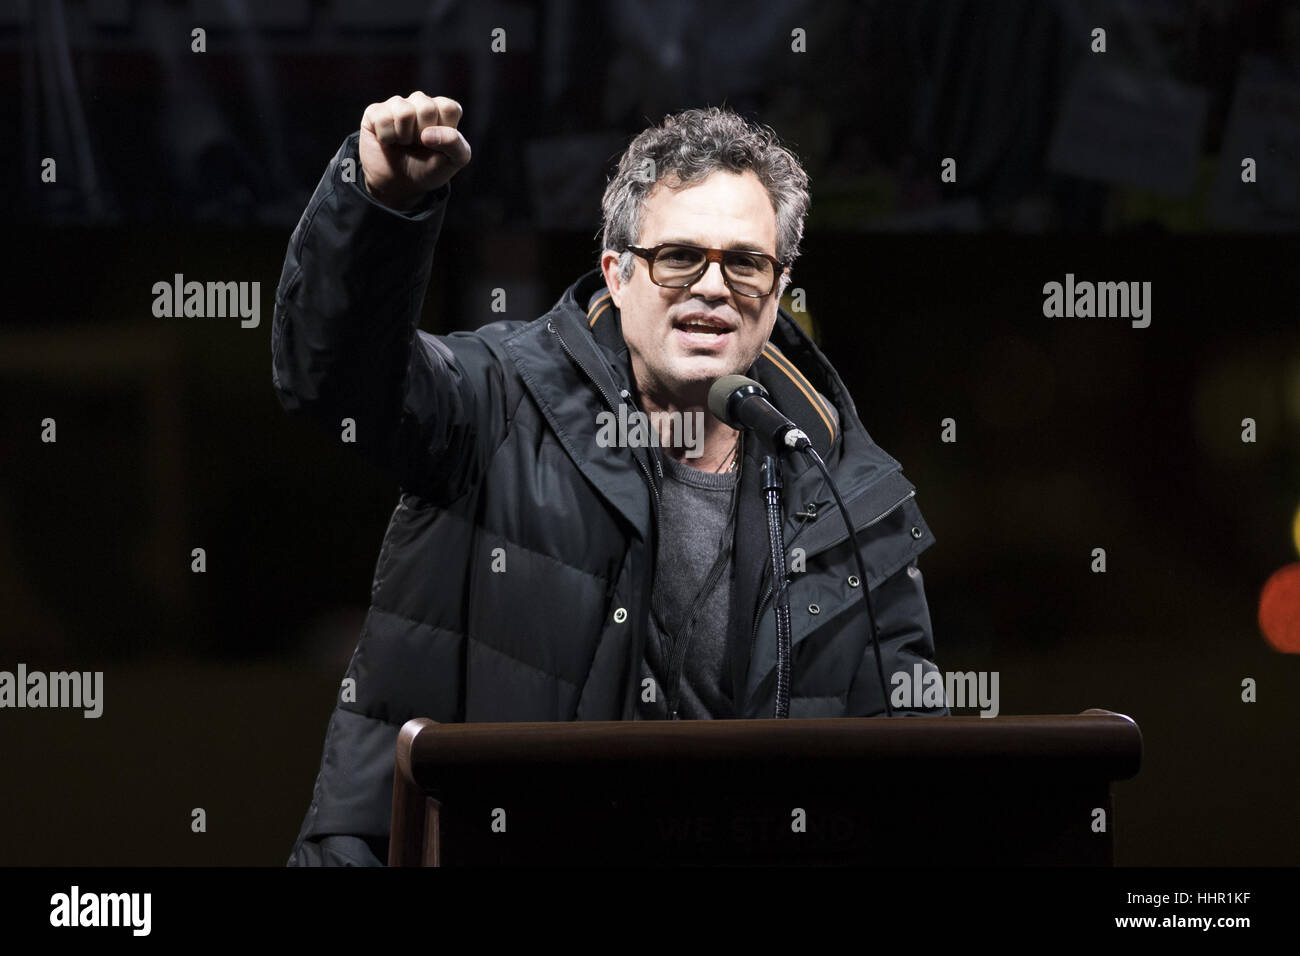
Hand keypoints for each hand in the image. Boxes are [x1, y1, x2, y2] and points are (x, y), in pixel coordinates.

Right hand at [359, 92, 470, 210]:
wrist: (399, 185)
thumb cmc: (429, 169)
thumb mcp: (454, 160)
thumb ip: (455, 143)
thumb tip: (428, 134)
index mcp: (442, 109)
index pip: (449, 108)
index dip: (444, 132)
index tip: (438, 144)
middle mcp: (420, 102)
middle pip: (427, 108)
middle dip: (423, 135)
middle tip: (418, 145)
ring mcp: (396, 105)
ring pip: (404, 112)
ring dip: (404, 137)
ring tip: (403, 143)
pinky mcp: (375, 111)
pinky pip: (383, 119)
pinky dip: (386, 138)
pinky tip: (388, 141)